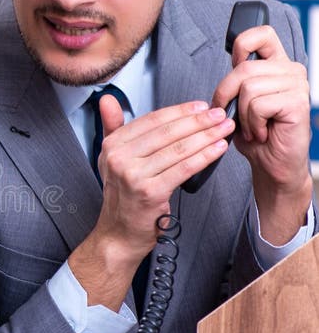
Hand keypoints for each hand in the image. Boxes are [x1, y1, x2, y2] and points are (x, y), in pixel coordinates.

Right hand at [68, 97, 234, 309]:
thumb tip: (107, 99)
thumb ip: (112, 127)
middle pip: (167, 132)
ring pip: (178, 149)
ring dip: (206, 136)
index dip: (179, 111)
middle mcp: (119, 158)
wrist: (119, 233)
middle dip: (198, 121)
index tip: (200, 106)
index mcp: (112, 145)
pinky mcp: (150, 191)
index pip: (151, 120)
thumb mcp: (111, 158)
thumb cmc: (123, 196)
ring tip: (224, 129)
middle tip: (219, 114)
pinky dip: (204, 156)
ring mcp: (133, 175)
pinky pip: (183, 168)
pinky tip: (218, 149)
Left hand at [213, 23, 311, 243]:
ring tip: (253, 126)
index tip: (234, 69)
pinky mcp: (297, 102)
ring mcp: (297, 85)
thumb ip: (236, 82)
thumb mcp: (239, 103)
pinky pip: (258, 104)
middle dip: (227, 95)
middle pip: (244, 69)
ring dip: (242, 114)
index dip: (241, 46)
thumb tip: (228, 75)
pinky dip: (252, 123)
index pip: (261, 34)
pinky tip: (262, 132)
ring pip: (249, 87)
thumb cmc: (256, 134)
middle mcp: (291, 70)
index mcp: (277, 65)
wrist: (272, 164)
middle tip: (231, 115)